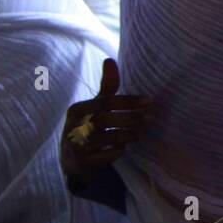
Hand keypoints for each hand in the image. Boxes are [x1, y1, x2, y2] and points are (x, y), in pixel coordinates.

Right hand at [60, 59, 150, 189]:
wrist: (73, 159)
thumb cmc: (89, 125)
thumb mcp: (95, 106)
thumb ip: (106, 86)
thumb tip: (110, 60)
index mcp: (77, 110)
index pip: (104, 102)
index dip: (128, 101)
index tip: (149, 102)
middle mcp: (73, 127)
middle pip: (104, 120)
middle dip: (130, 119)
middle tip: (149, 118)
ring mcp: (76, 146)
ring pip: (105, 138)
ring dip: (128, 134)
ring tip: (141, 132)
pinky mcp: (82, 162)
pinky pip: (104, 157)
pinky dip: (117, 151)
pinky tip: (124, 147)